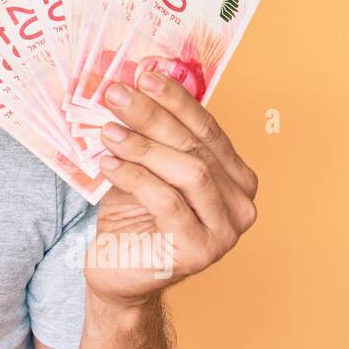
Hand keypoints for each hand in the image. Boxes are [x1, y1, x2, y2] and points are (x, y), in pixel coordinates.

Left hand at [82, 71, 259, 311]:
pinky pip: (167, 201)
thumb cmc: (132, 216)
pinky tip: (107, 164)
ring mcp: (224, 232)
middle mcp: (240, 205)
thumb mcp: (144, 167)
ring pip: (189, 172)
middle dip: (153, 116)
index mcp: (236, 179)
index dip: (176, 100)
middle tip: (116, 95)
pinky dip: (135, 177)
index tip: (144, 75)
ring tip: (108, 131)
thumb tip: (133, 83)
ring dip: (144, 146)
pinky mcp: (198, 251)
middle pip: (196, 147)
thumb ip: (152, 134)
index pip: (208, 129)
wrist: (117, 273)